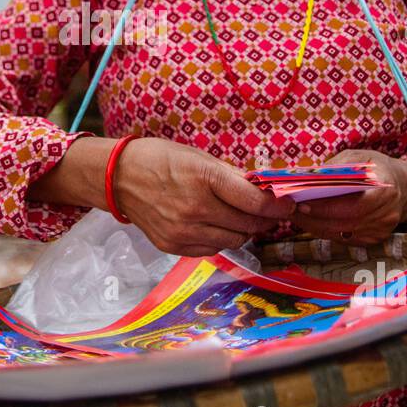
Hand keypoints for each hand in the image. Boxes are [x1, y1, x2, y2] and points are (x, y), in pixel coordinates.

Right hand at [114, 138, 294, 256]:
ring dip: (243, 230)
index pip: (255, 202)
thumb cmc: (160, 159)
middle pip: (249, 225)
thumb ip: (232, 176)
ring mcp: (183, 231)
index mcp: (204, 179)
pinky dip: (221, 239)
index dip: (278, 207)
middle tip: (268, 212)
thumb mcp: (199, 157)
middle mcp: (195, 209)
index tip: (288, 206)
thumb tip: (264, 190)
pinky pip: (213, 249)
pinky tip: (215, 225)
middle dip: (264, 219)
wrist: (118, 178)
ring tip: (239, 217)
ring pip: (234, 241)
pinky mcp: (173, 246)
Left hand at [292, 149, 406, 246]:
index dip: (327, 208)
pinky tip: (310, 222)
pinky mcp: (374, 239)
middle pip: (345, 224)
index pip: (354, 206)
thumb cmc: (376, 168)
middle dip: (314, 218)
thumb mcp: (359, 157)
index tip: (302, 203)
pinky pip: (345, 239)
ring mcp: (381, 230)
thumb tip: (309, 177)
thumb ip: (337, 166)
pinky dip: (325, 231)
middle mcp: (386, 215)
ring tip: (294, 215)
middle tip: (290, 210)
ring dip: (315, 227)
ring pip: (341, 234)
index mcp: (385, 191)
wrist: (404, 187)